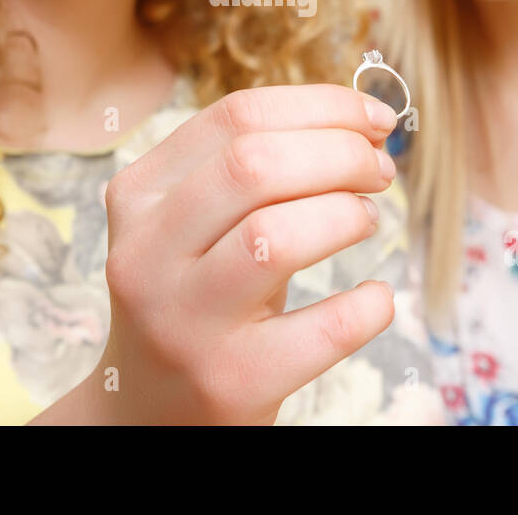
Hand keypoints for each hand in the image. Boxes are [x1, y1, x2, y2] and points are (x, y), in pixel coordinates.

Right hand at [34, 84, 400, 424]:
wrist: (148, 410)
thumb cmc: (195, 294)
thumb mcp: (191, 222)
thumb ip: (250, 165)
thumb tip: (362, 120)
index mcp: (139, 197)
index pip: (235, 117)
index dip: (321, 106)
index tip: (373, 118)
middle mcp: (147, 255)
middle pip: (254, 166)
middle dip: (340, 152)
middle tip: (379, 169)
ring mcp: (184, 322)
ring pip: (275, 236)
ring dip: (344, 214)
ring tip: (364, 219)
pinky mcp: (230, 381)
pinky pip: (323, 328)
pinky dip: (368, 306)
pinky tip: (375, 298)